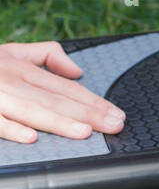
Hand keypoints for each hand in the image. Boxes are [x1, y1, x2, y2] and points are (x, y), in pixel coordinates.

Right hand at [0, 42, 126, 143]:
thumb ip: (47, 55)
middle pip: (56, 99)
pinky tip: (31, 138)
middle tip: (114, 125)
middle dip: (88, 113)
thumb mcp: (14, 51)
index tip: (116, 112)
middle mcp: (12, 80)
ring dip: (58, 122)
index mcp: (23, 68)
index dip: (93, 100)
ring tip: (84, 132)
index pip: (66, 87)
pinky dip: (12, 128)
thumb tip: (78, 70)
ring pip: (31, 110)